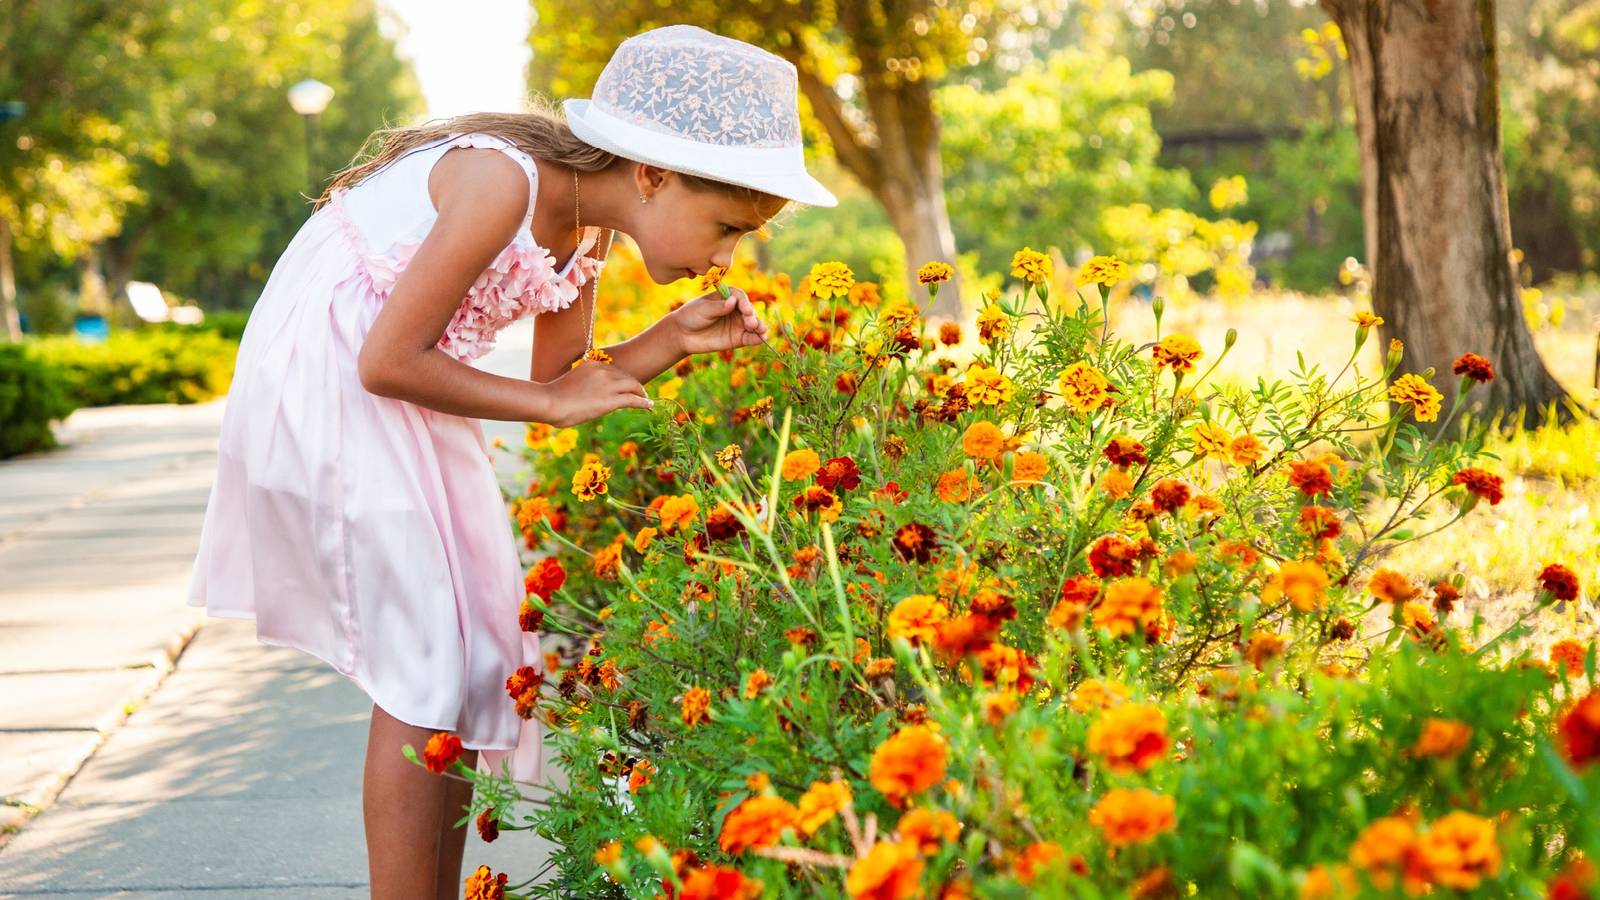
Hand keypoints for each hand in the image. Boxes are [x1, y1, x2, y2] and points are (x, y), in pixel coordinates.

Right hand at [535, 360, 652, 426]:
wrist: (549, 402)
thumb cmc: (553, 397)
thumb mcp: (571, 382)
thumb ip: (584, 382)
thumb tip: (586, 392)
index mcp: (592, 363)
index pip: (614, 370)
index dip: (622, 378)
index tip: (626, 385)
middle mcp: (602, 370)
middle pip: (626, 376)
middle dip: (634, 384)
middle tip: (640, 392)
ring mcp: (608, 384)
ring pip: (632, 386)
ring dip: (641, 393)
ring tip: (646, 399)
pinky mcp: (611, 399)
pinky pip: (633, 399)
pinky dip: (643, 402)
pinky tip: (650, 405)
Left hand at [670, 286, 769, 355]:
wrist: (683, 334)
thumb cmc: (691, 316)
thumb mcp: (702, 309)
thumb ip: (717, 307)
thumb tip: (732, 302)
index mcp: (728, 296)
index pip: (740, 297)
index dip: (744, 303)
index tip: (746, 310)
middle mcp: (736, 309)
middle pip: (749, 311)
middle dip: (752, 317)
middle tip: (751, 323)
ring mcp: (738, 324)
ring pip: (754, 324)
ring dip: (760, 327)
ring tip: (761, 330)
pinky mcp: (738, 338)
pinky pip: (750, 338)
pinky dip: (757, 339)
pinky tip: (761, 339)